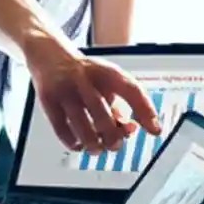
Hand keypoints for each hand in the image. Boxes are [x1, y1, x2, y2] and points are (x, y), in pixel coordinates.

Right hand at [29, 53, 159, 153]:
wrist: (50, 55)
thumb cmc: (84, 74)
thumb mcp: (106, 82)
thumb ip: (120, 106)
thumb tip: (130, 131)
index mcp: (107, 72)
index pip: (131, 90)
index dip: (145, 111)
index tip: (154, 130)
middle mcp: (86, 79)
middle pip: (103, 115)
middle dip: (113, 137)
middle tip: (115, 145)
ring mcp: (66, 90)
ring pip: (82, 126)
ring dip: (93, 144)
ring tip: (97, 148)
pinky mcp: (48, 100)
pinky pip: (62, 129)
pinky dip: (73, 142)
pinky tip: (79, 144)